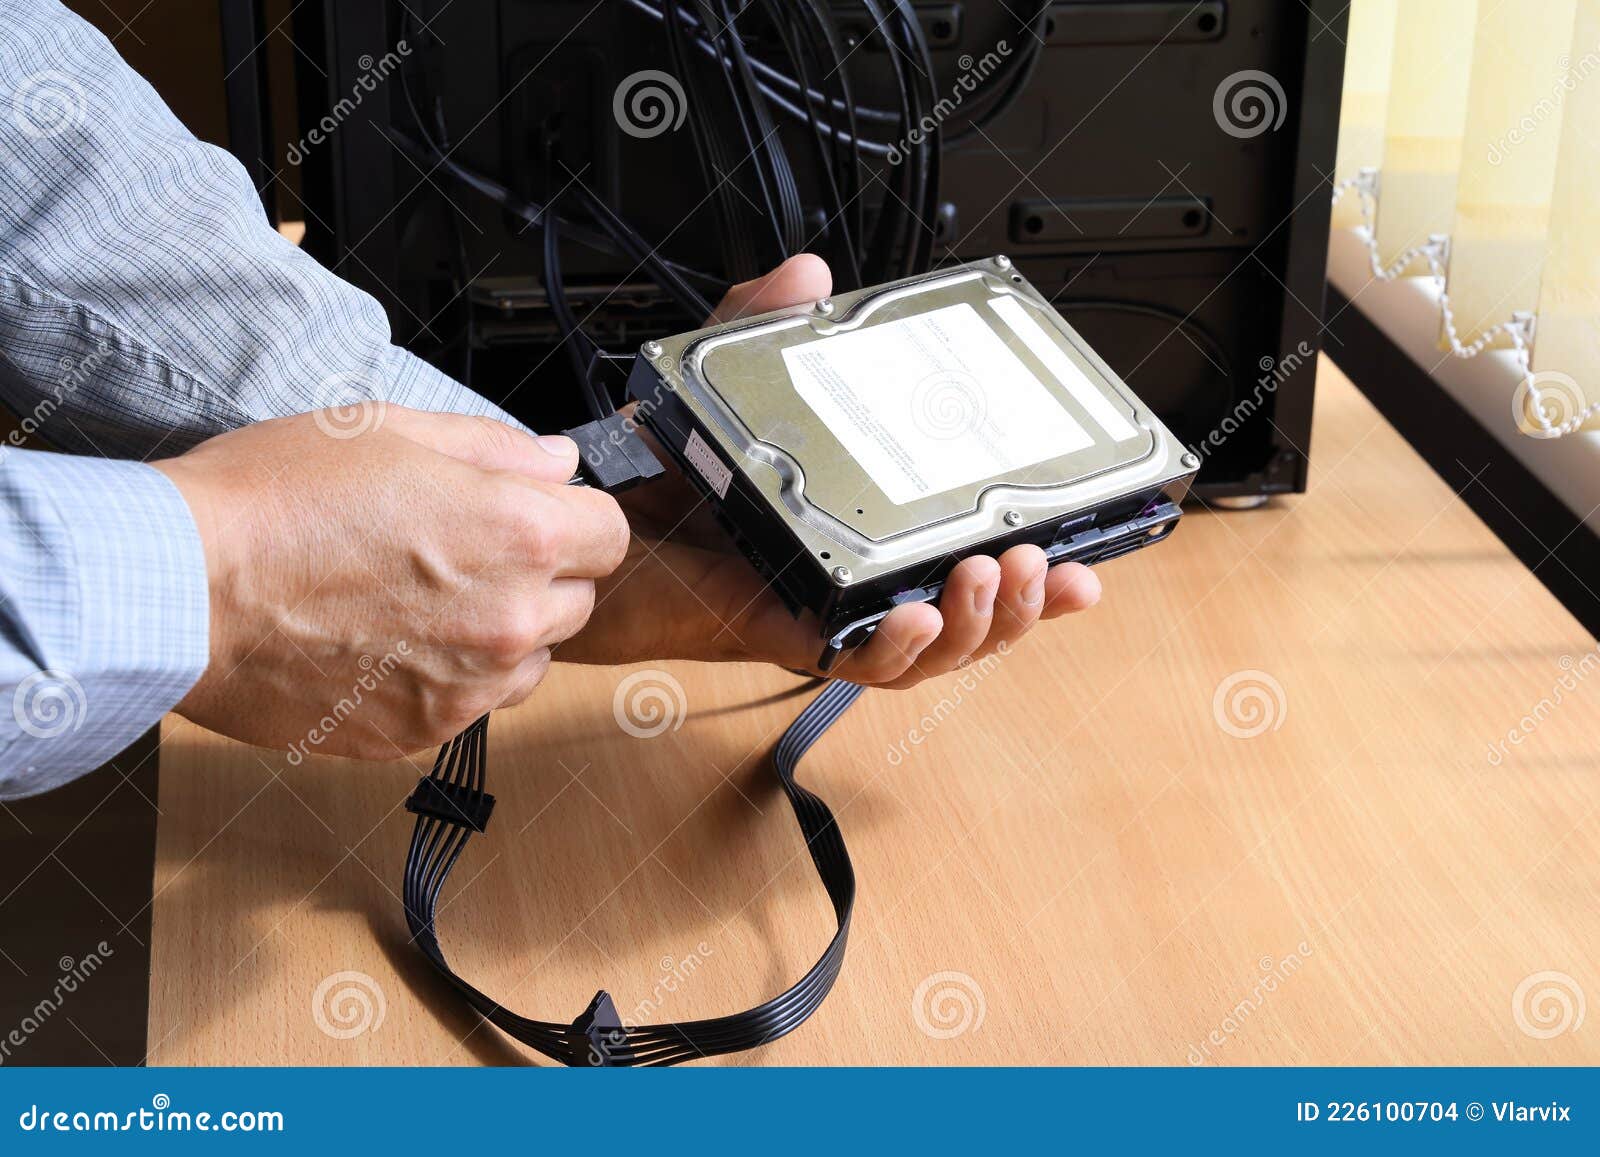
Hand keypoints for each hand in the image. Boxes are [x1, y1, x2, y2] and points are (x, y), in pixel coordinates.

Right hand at [154, 408, 627, 758]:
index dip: (574, 517)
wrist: (184, 590)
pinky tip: (385, 644)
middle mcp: (511, 618)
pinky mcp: (424, 733)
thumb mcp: (390, 429)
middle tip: (459, 551)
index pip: (609, 535)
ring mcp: (470, 686)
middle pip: (576, 599)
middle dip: (538, 572)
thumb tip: (556, 462)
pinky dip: (447, 678)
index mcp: (519, 533)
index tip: (535, 513)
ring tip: (416, 600)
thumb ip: (494, 448)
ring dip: (499, 632)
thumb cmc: (274, 500)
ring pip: (529, 659)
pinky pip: (472, 704)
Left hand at [559, 254, 1101, 686]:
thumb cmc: (661, 471)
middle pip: (967, 621)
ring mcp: (821, 615)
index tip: (1089, 556)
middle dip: (1023, 605)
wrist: (583, 525)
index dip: (1032, 573)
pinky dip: (894, 648)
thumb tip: (811, 269)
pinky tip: (915, 618)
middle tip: (1046, 567)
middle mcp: (852, 585)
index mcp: (866, 537)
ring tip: (992, 579)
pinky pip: (850, 664)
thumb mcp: (730, 383)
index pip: (965, 562)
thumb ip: (768, 324)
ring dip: (976, 626)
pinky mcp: (777, 635)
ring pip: (926, 653)